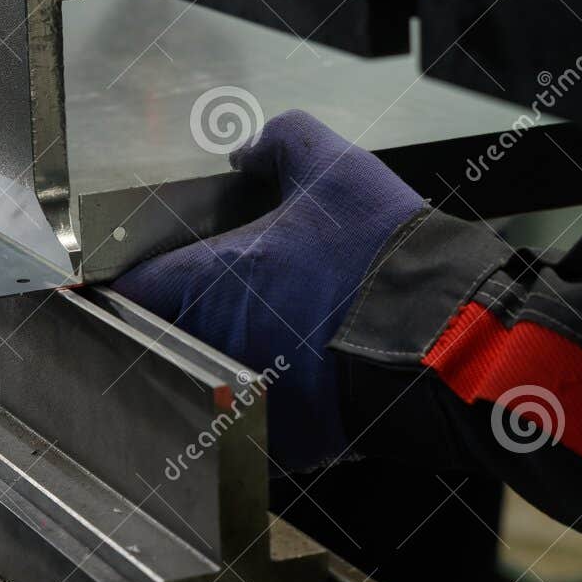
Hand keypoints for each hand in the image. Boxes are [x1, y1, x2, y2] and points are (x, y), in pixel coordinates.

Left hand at [111, 110, 425, 469]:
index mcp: (210, 281)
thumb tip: (247, 152)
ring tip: (268, 332)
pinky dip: (262, 396)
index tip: (153, 270)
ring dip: (219, 355)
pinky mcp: (277, 438)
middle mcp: (213, 345)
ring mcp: (242, 398)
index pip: (133, 285)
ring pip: (204, 377)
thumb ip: (280, 143)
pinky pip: (247, 416)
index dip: (140, 275)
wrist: (448, 336)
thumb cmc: (385, 258)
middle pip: (163, 334)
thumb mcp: (334, 170)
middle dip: (184, 313)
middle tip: (226, 297)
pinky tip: (296, 370)